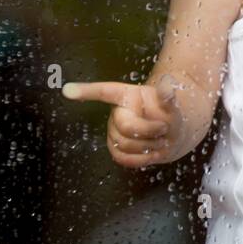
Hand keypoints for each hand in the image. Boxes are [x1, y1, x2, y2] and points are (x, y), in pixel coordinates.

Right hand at [62, 73, 182, 167]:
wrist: (174, 135)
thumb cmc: (173, 115)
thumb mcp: (175, 104)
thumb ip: (169, 98)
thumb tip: (167, 83)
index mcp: (129, 95)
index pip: (106, 92)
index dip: (86, 91)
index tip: (67, 90)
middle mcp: (118, 111)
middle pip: (125, 125)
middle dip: (147, 130)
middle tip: (165, 130)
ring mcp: (115, 130)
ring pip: (123, 144)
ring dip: (148, 146)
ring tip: (162, 141)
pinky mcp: (116, 147)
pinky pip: (121, 157)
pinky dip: (140, 159)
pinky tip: (152, 154)